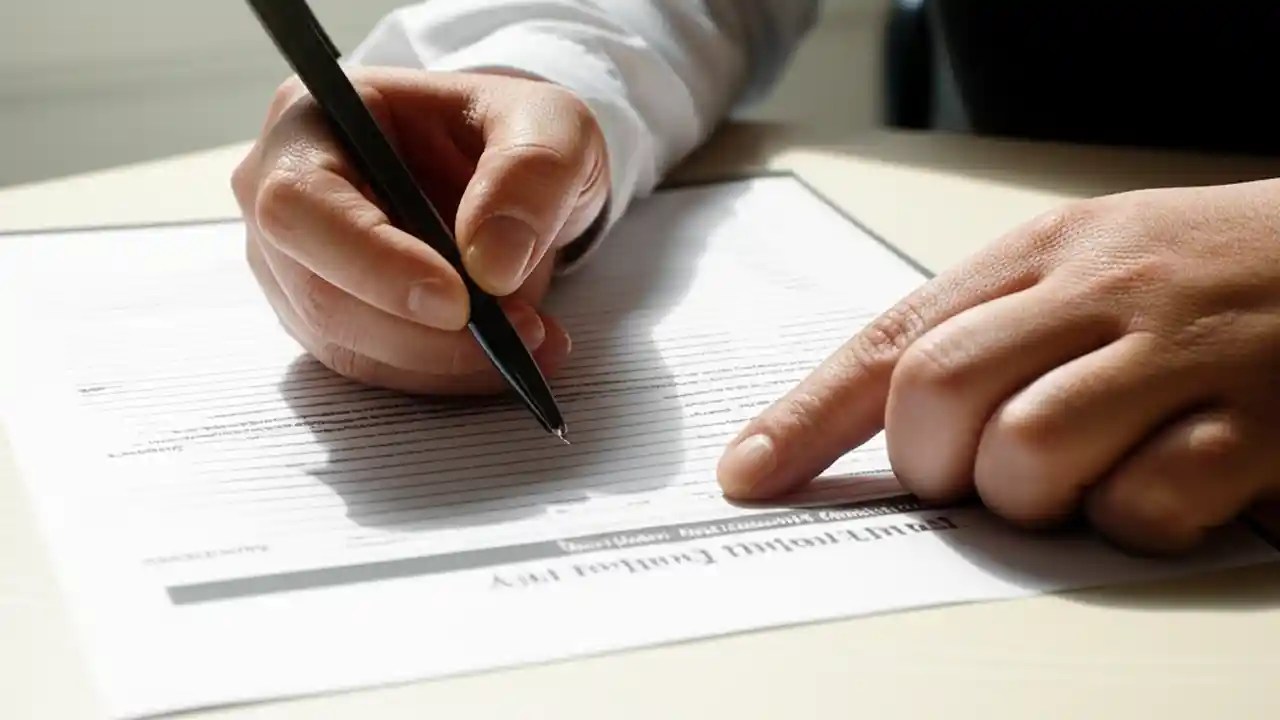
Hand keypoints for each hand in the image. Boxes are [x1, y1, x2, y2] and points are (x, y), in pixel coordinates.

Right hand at [231, 68, 608, 393]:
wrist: (521, 180)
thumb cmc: (518, 132)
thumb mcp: (552, 125)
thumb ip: (530, 175)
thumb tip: (491, 265)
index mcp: (312, 120)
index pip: (301, 205)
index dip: (373, 263)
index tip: (458, 303)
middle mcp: (282, 197)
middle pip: (322, 293)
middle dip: (430, 332)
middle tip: (526, 330)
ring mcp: (298, 268)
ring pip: (353, 346)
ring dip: (448, 361)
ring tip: (536, 340)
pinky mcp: (333, 320)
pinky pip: (380, 369)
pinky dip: (450, 373)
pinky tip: (512, 356)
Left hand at [717, 180, 1279, 553]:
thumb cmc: (1196, 275)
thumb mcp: (1082, 269)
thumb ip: (986, 333)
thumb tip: (875, 425)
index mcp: (1039, 256)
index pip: (891, 341)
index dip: (806, 419)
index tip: (748, 477)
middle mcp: (1099, 294)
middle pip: (937, 393)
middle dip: (932, 462)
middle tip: (970, 471)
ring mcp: (1179, 356)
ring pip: (1026, 452)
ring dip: (1027, 494)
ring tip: (1075, 474)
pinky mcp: (1257, 425)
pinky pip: (1140, 506)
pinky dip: (1130, 518)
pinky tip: (1161, 482)